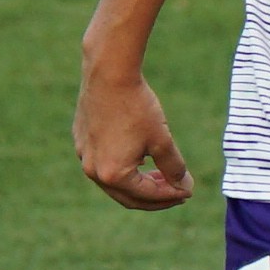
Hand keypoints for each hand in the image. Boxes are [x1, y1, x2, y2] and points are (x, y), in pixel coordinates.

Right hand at [77, 68, 194, 210]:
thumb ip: (174, 168)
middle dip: (154, 196)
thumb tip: (184, 187)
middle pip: (128, 197)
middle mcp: (93, 170)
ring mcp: (84, 156)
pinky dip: (123, 169)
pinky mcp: (81, 141)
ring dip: (138, 184)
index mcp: (113, 174)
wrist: (109, 73)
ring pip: (114, 182)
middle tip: (176, 191)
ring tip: (160, 176)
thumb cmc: (137, 106)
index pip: (147, 196)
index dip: (171, 195)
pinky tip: (139, 159)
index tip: (188, 191)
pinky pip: (103, 164)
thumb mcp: (162, 140)